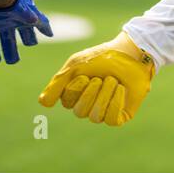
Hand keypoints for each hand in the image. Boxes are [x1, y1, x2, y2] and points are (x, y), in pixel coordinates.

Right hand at [0, 0, 51, 70]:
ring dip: (28, 38)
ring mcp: (16, 19)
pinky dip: (46, 27)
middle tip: (12, 59)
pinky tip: (50, 33)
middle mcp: (2, 23)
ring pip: (25, 32)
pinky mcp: (28, 14)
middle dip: (10, 52)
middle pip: (8, 41)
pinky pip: (41, 22)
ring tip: (30, 42)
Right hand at [38, 31, 154, 126]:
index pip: (67, 102)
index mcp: (75, 93)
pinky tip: (121, 88)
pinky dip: (115, 101)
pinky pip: (111, 120)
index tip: (85, 74)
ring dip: (104, 95)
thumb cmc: (102, 57)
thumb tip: (42, 103)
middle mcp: (88, 104)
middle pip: (80, 112)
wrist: (131, 53)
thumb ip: (58, 83)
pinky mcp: (120, 115)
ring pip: (95, 117)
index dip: (75, 89)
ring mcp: (104, 111)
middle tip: (100, 77)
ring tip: (113, 80)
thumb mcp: (76, 65)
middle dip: (90, 92)